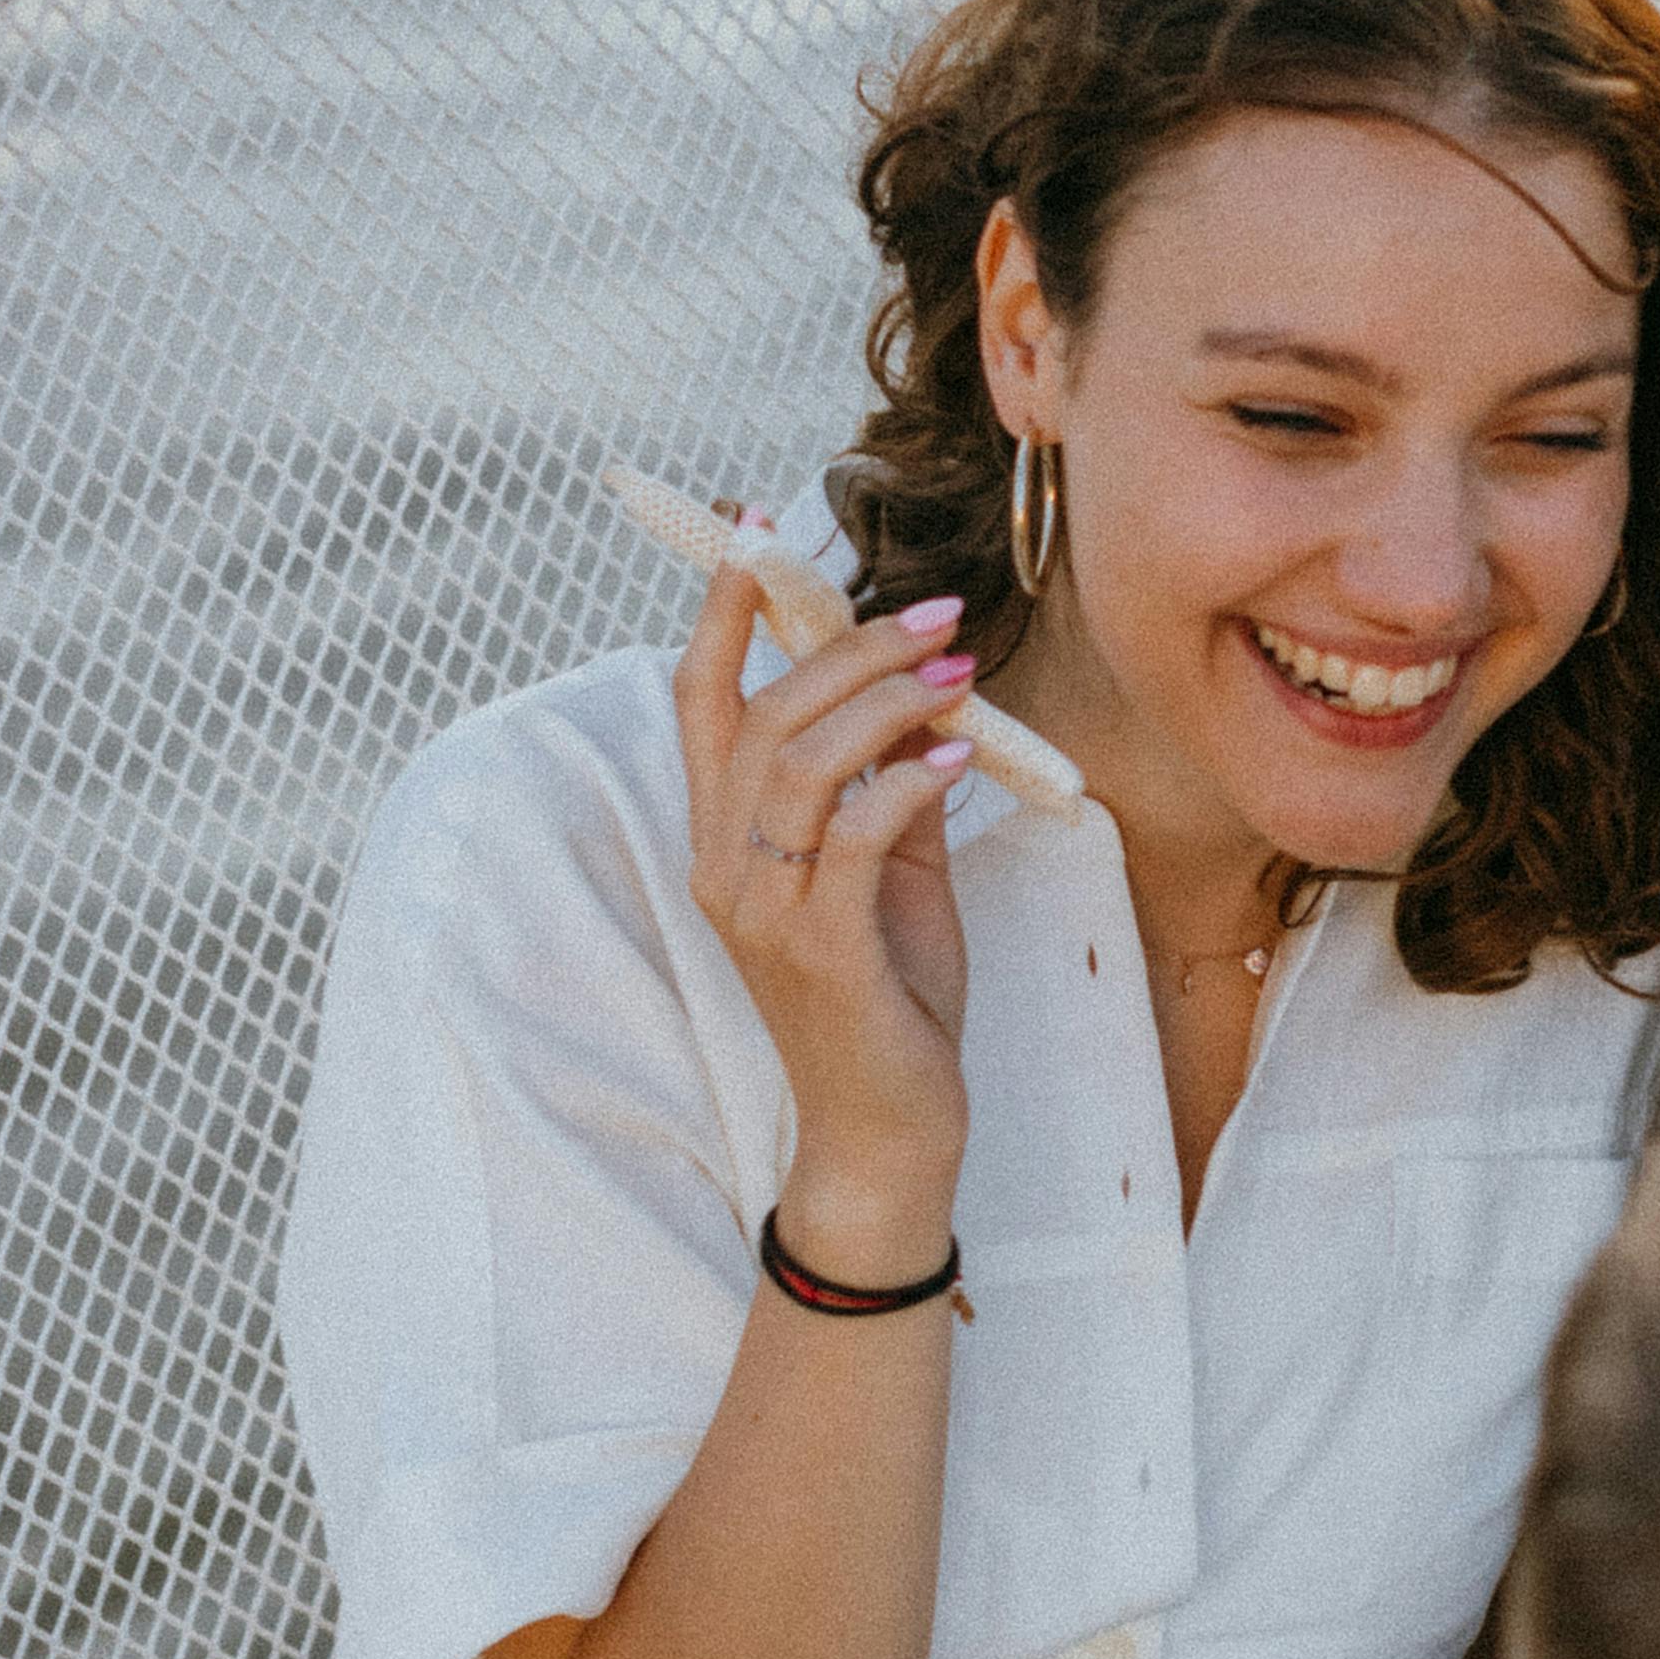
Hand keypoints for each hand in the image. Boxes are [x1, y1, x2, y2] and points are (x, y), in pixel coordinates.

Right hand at [670, 564, 976, 1241]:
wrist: (890, 1130)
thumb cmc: (891, 997)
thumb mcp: (892, 874)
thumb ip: (893, 786)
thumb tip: (929, 698)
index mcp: (725, 838)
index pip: (699, 700)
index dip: (722, 610)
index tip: (759, 529)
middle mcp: (723, 867)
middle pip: (760, 715)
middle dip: (847, 645)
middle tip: (937, 611)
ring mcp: (762, 912)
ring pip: (801, 764)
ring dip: (885, 701)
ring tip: (959, 669)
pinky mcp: (818, 951)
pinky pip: (852, 836)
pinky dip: (907, 782)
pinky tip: (960, 756)